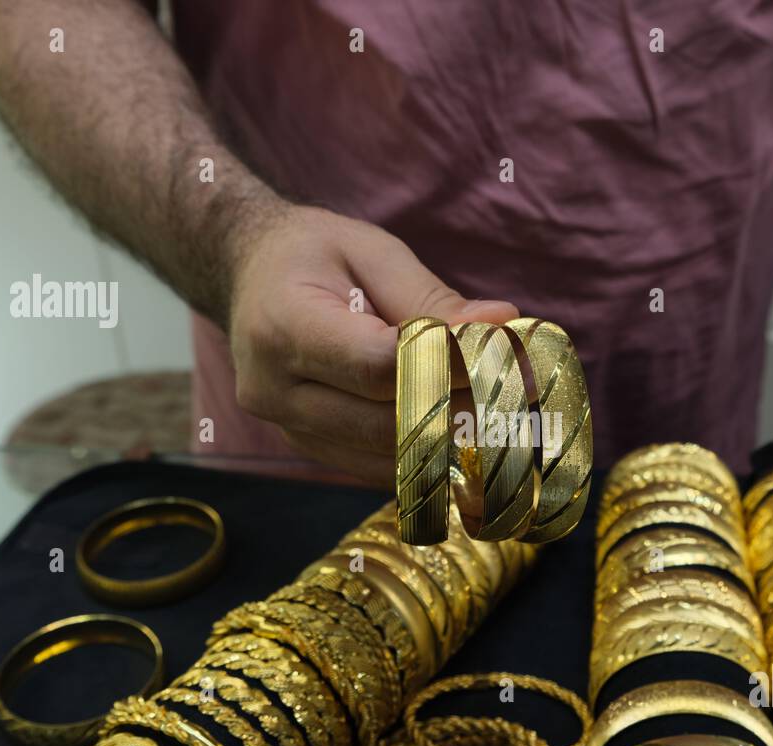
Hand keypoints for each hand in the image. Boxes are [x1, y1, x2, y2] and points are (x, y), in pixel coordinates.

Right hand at [226, 204, 516, 485]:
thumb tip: (501, 324)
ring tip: (508, 414)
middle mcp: (275, 390)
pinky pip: (377, 465)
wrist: (247, 275)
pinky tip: (469, 432)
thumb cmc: (313, 253)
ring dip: (453, 440)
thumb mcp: (370, 251)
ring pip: (386, 456)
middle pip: (386, 421)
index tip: (505, 357)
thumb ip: (432, 296)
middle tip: (525, 395)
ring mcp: (287, 427)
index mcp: (283, 327)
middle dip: (462, 409)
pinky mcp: (307, 447)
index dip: (448, 368)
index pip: (379, 366)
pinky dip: (427, 453)